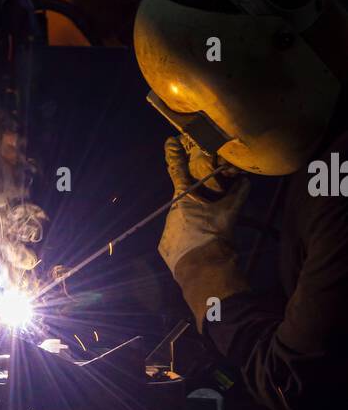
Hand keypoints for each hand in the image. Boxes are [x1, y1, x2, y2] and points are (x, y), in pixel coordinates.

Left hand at [158, 137, 249, 276]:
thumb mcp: (229, 213)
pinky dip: (186, 239)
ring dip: (191, 223)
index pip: (177, 170)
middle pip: (183, 200)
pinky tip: (196, 244)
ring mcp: (166, 229)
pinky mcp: (164, 246)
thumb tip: (246, 181)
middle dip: (194, 202)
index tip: (170, 142)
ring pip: (180, 220)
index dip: (174, 155)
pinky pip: (176, 238)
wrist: (203, 267)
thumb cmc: (214, 236)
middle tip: (206, 210)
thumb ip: (237, 195)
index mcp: (183, 198)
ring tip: (205, 232)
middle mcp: (171, 211)